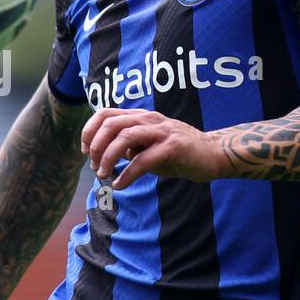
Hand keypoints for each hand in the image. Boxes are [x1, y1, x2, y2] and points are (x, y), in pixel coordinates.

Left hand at [80, 107, 225, 187]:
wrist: (214, 154)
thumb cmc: (179, 153)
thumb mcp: (150, 146)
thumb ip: (131, 147)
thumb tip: (109, 156)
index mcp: (141, 117)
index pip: (106, 113)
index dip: (90, 130)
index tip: (85, 151)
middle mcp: (150, 119)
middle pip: (111, 123)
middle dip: (96, 146)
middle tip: (95, 166)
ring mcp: (162, 131)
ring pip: (125, 137)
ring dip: (109, 157)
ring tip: (104, 175)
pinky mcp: (173, 147)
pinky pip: (144, 160)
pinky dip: (127, 174)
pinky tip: (120, 185)